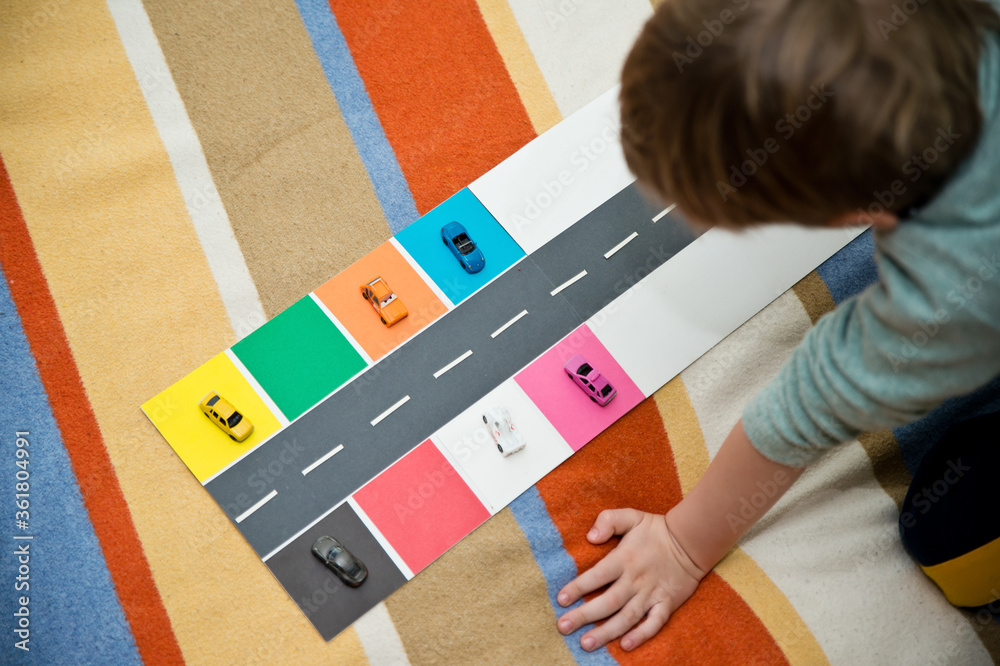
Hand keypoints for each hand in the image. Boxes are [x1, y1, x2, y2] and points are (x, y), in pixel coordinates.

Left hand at [556, 509, 704, 651]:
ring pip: (627, 617)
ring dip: (607, 632)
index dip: (578, 588)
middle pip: (608, 601)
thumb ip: (609, 520)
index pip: (597, 575)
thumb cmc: (656, 530)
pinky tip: (625, 645)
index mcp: (625, 558)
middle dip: (585, 615)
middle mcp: (636, 579)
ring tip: (586, 643)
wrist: (691, 542)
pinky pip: (654, 623)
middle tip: (564, 627)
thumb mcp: (631, 516)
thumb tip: (590, 536)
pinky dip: (641, 635)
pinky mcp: (666, 603)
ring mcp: (652, 593)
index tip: (561, 600)